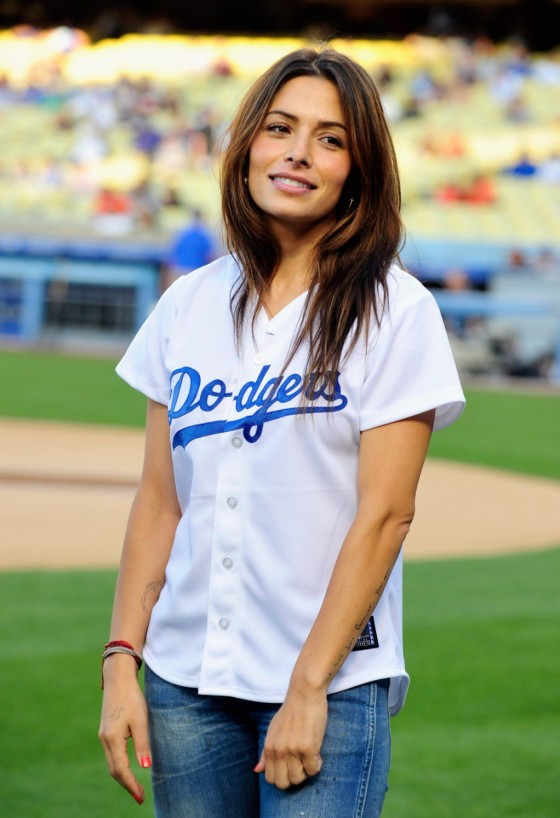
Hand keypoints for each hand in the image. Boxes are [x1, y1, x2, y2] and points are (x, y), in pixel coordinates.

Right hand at [98, 656, 151, 804]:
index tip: (140, 797)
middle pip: (114, 770)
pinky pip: (112, 754)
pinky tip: (129, 767)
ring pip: (112, 763)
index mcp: (112, 739)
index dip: (131, 785)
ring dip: (123, 776)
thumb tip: (145, 768)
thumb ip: (142, 744)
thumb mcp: (141, 720)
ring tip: (136, 786)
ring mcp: (104, 735)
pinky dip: (120, 765)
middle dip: (127, 784)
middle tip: (140, 796)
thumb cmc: (131, 697)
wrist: (117, 678)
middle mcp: (105, 739)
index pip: (121, 770)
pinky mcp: (106, 730)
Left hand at [254, 688, 326, 789]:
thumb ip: (265, 753)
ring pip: (299, 779)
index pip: (270, 779)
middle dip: (294, 777)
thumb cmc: (290, 711)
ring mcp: (292, 750)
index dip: (283, 776)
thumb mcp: (273, 731)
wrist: (305, 693)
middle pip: (283, 783)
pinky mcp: (308, 748)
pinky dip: (317, 765)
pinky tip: (317, 752)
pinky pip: (313, 770)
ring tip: (309, 756)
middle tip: (301, 763)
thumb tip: (256, 771)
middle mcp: (278, 751)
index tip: (291, 765)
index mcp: (268, 747)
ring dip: (306, 772)